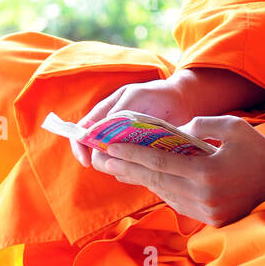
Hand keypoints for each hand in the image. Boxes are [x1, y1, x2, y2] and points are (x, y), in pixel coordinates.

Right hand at [69, 76, 189, 168]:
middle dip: (103, 160)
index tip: (86, 160)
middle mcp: (113, 131)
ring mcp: (127, 144)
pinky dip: (133, 172)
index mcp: (106, 113)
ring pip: (113, 163)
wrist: (184, 100)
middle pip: (97, 153)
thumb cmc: (158, 93)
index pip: (83, 132)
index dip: (80, 147)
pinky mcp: (141, 155)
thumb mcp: (136, 96)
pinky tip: (145, 170)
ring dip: (120, 167)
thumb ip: (117, 111)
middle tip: (118, 162)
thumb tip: (98, 131)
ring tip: (136, 165)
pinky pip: (130, 169)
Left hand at [90, 114, 264, 226]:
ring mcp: (206, 211)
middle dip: (126, 168)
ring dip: (140, 180)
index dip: (131, 155)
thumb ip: (200, 126)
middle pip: (155, 181)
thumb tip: (175, 134)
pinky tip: (147, 180)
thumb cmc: (260, 150)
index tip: (109, 147)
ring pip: (164, 193)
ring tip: (116, 168)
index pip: (160, 163)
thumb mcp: (232, 127)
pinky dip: (160, 189)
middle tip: (100, 157)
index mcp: (207, 173)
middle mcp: (203, 196)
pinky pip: (178, 202)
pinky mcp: (210, 219)